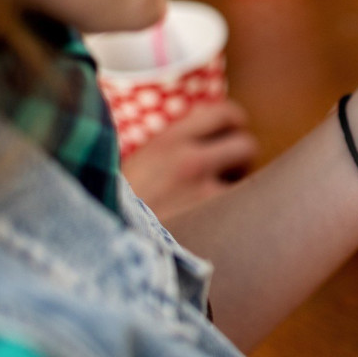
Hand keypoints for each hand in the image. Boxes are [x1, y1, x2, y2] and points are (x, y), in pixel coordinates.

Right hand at [122, 100, 257, 219]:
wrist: (106, 243)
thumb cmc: (119, 207)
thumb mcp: (138, 163)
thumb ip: (172, 146)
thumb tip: (207, 137)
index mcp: (168, 141)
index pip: (224, 114)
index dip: (235, 123)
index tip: (233, 133)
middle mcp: (190, 162)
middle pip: (247, 145)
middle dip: (243, 159)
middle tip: (229, 173)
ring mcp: (204, 194)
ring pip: (251, 181)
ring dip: (242, 189)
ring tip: (220, 200)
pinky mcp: (212, 224)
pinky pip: (242, 211)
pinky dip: (237, 215)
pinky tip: (218, 224)